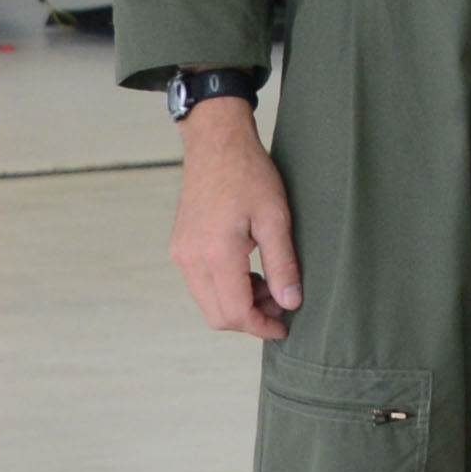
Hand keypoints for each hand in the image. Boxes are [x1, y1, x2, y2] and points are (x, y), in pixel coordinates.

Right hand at [170, 94, 298, 338]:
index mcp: (215, 254)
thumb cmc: (250, 175)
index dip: (261, 327)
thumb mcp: (276, 218)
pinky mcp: (180, 247)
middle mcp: (190, 260)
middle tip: (283, 305)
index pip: (234, 312)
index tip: (284, 327)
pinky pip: (201, 284)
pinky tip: (251, 272)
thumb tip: (291, 303)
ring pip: (208, 301)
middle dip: (251, 318)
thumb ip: (282, 264)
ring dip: (239, 303)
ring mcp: (181, 254)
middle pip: (217, 315)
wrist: (216, 144)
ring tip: (272, 285)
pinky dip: (226, 288)